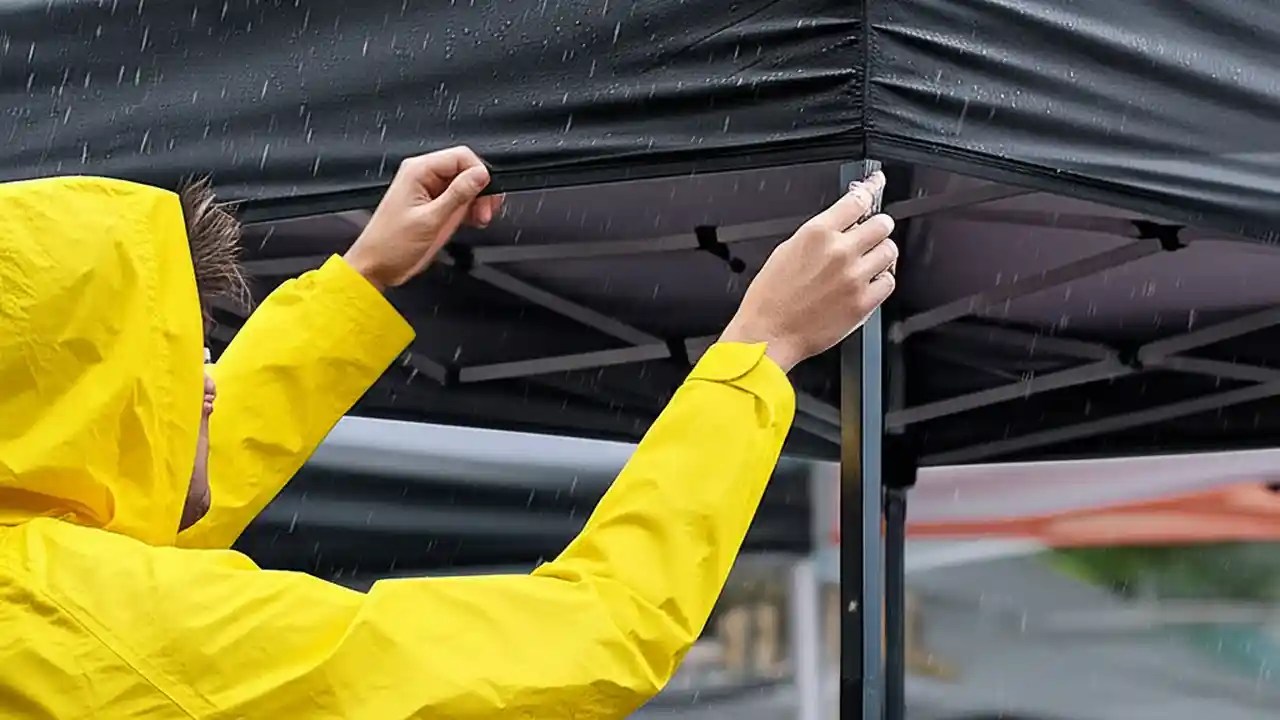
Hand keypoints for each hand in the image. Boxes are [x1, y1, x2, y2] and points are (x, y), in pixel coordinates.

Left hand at [343, 146, 503, 290]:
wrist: (377, 266)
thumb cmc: (391, 245)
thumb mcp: (431, 219)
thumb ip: (458, 195)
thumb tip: (481, 175)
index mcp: (418, 171)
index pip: (461, 156)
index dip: (479, 174)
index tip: (487, 195)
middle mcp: (423, 176)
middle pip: (465, 169)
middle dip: (481, 190)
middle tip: (485, 212)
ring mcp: (428, 190)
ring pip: (466, 185)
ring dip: (478, 201)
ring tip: (479, 219)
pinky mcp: (433, 204)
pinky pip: (459, 199)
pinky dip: (470, 209)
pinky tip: (472, 221)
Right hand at [720, 172, 896, 371]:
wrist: (768, 335)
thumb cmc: (770, 298)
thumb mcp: (786, 251)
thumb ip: (818, 235)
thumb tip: (841, 223)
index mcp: (816, 233)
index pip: (858, 200)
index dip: (871, 189)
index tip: (877, 184)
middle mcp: (839, 251)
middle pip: (882, 223)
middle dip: (878, 227)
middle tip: (871, 235)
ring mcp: (854, 277)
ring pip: (890, 251)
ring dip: (881, 254)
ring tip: (867, 262)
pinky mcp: (863, 303)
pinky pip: (889, 282)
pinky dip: (881, 280)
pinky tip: (867, 283)